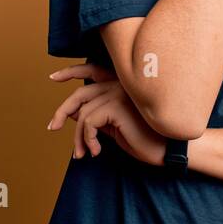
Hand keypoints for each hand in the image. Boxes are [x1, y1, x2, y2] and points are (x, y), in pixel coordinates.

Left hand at [47, 62, 168, 166]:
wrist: (170, 150)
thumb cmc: (147, 140)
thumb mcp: (116, 127)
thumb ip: (97, 116)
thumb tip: (72, 112)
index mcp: (123, 85)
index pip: (93, 70)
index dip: (72, 72)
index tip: (53, 77)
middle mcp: (121, 84)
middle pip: (81, 93)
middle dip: (62, 111)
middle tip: (52, 128)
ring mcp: (119, 93)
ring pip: (82, 113)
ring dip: (78, 137)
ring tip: (83, 153)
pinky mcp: (117, 106)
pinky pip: (88, 122)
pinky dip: (87, 139)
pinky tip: (96, 151)